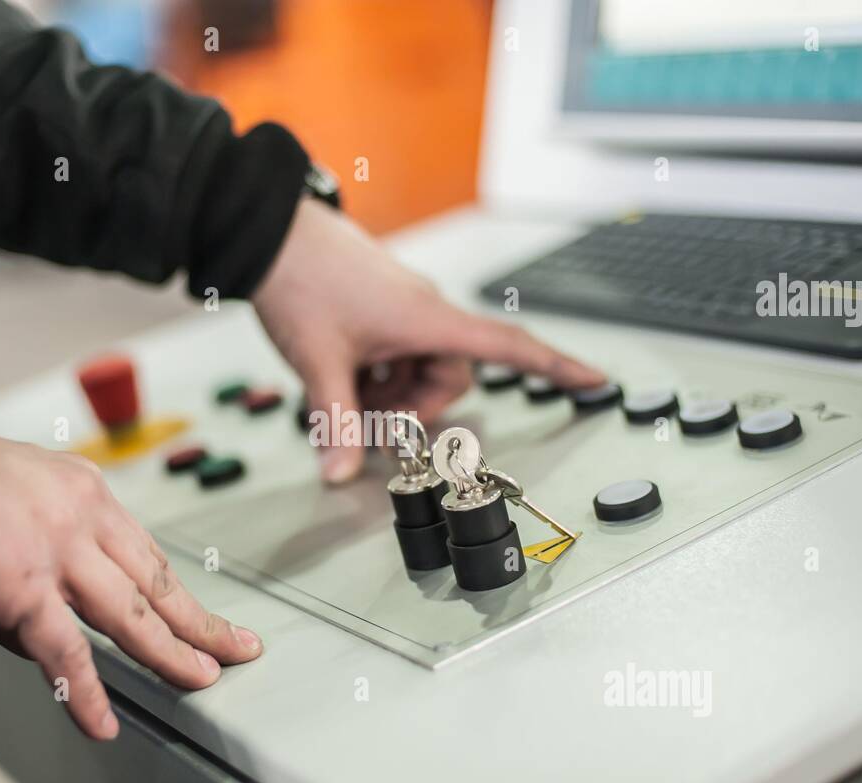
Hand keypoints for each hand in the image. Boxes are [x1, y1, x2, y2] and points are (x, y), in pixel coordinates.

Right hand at [0, 430, 261, 739]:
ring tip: (198, 679)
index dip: (177, 589)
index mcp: (83, 491)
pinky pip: (66, 653)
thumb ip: (43, 540)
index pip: (144, 551)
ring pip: (131, 614)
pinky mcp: (23, 588)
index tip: (202, 612)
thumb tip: (43, 615)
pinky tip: (101, 722)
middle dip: (199, 620)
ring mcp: (57, 552)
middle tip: (235, 646)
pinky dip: (84, 693)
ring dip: (169, 652)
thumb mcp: (15, 491)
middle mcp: (82, 516)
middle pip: (156, 580)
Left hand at [252, 199, 605, 482]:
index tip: (595, 379)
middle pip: (450, 375)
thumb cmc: (300, 280)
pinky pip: (396, 350)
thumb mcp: (320, 364)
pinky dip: (376, 371)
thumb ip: (336, 424)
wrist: (266, 230)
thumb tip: (340, 474)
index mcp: (428, 319)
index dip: (556, 366)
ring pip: (418, 366)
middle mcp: (424, 309)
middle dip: (413, 406)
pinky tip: (340, 369)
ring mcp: (401, 306)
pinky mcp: (379, 304)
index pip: (509, 346)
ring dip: (389, 390)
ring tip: (344, 388)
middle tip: (368, 416)